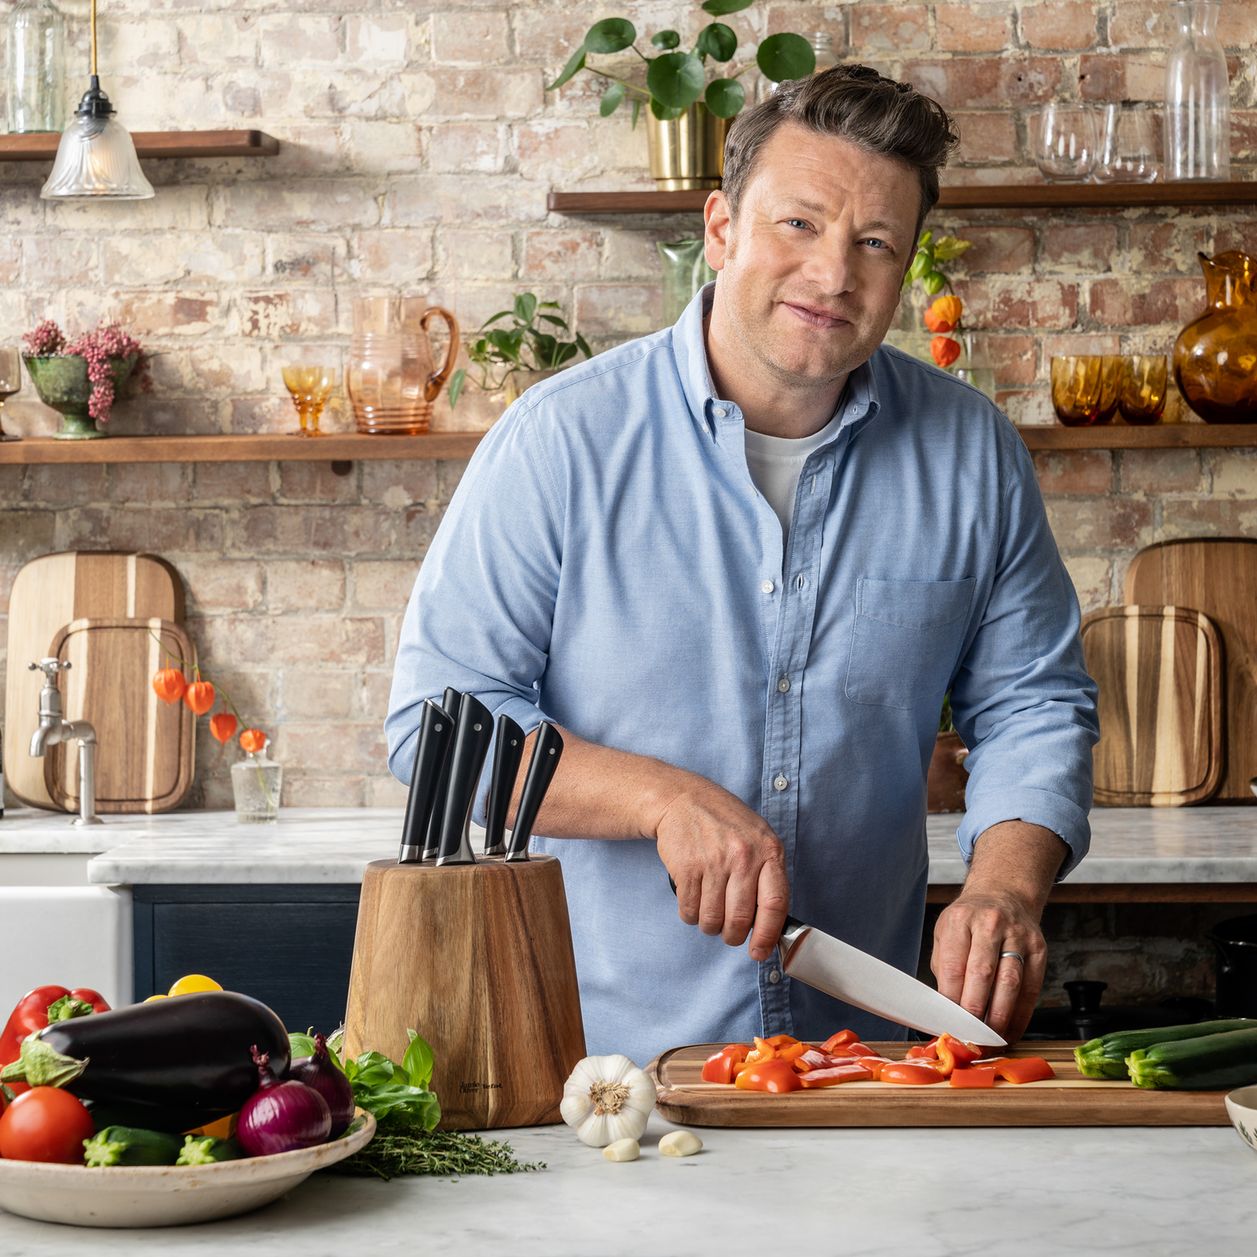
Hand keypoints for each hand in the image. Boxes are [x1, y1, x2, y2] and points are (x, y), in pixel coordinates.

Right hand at [654, 777, 787, 962]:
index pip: (775, 904)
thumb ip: (767, 874)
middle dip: (733, 936)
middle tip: (729, 933)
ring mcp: (713, 862)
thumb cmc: (724, 822)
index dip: (768, 936)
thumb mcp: (757, 838)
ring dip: (710, 926)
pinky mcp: (686, 868)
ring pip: (712, 920)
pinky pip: (689, 911)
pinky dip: (690, 914)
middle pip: (740, 920)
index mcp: (768, 851)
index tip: (760, 952)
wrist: (683, 799)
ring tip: (709, 912)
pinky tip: (694, 899)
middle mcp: (743, 857)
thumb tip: (768, 924)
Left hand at [930, 890, 1045, 1043]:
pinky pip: (1032, 988)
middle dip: (974, 1010)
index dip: (951, 998)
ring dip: (999, 1016)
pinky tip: (1011, 1030)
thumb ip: (944, 967)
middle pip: (983, 973)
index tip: (948, 1022)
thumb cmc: (969, 920)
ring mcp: (1018, 935)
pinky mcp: (1039, 949)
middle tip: (968, 1036)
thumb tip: (945, 1007)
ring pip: (1010, 982)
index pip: (954, 965)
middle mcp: (990, 924)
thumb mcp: (946, 932)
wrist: (1003, 895)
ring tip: (990, 1038)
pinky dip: (1021, 1015)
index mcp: (960, 920)